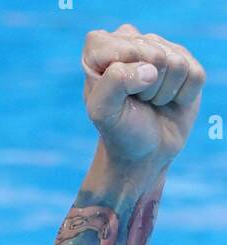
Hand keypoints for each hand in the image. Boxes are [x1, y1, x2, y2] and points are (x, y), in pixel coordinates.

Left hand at [83, 26, 203, 170]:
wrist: (144, 152)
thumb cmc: (118, 130)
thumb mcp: (102, 111)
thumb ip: (114, 83)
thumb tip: (151, 70)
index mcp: (101, 47)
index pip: (122, 45)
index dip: (123, 74)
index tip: (116, 96)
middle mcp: (132, 41)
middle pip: (154, 55)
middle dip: (146, 87)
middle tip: (136, 102)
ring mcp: (162, 48)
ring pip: (177, 64)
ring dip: (164, 92)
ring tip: (151, 102)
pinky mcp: (187, 61)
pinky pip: (195, 75)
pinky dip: (183, 96)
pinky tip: (169, 100)